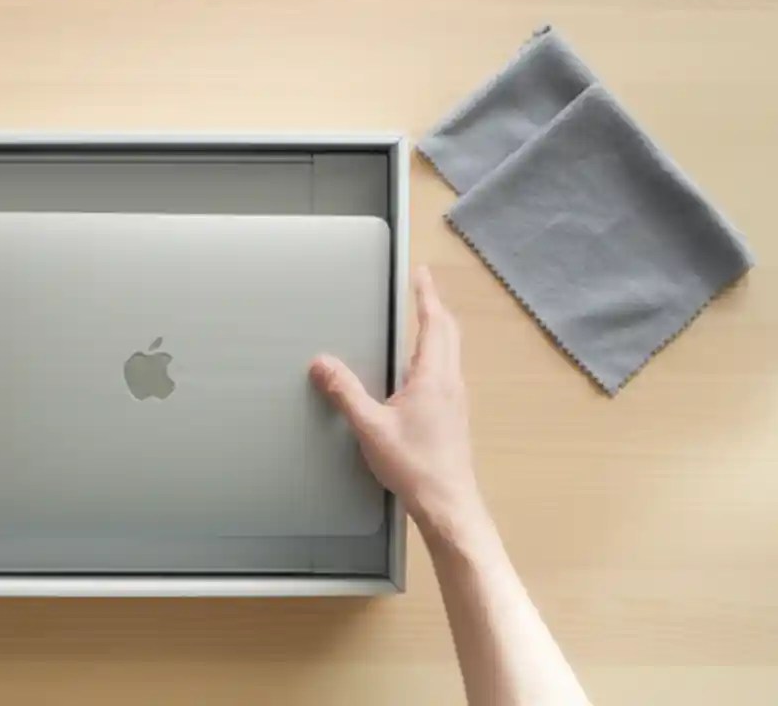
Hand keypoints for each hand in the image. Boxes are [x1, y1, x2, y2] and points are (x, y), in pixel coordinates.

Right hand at [309, 266, 483, 533]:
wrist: (448, 503)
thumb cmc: (414, 465)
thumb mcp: (370, 427)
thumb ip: (345, 393)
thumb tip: (322, 363)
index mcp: (433, 377)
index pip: (434, 323)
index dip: (427, 295)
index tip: (420, 273)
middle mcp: (450, 382)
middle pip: (448, 332)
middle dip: (434, 306)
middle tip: (421, 287)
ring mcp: (455, 399)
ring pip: (450, 352)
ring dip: (437, 330)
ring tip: (421, 318)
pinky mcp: (453, 415)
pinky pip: (446, 371)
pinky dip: (435, 353)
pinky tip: (418, 368)